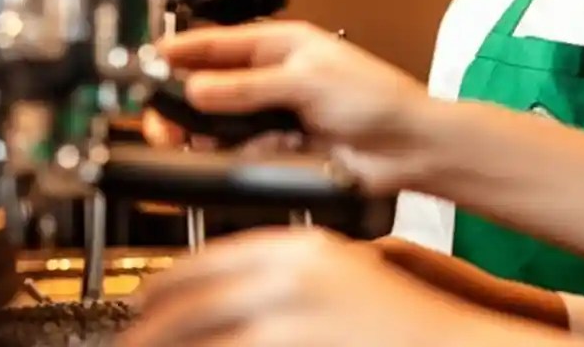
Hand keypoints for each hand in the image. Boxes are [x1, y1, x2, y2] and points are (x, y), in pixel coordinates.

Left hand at [119, 228, 583, 346]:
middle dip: (145, 329)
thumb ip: (290, 274)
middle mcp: (280, 277)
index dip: (158, 291)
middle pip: (179, 304)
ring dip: (159, 346)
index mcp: (294, 247)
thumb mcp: (346, 272)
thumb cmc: (405, 315)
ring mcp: (278, 319)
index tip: (144, 306)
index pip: (197, 265)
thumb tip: (234, 293)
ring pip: (188, 337)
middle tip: (132, 341)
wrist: (451, 341)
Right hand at [146, 20, 434, 191]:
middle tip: (165, 121)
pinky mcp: (279, 149)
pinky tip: (255, 155)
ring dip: (210, 134)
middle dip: (184, 103)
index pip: (217, 42)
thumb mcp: (308, 82)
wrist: (407, 147)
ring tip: (196, 142)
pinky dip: (242, 157)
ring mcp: (274, 114)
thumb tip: (198, 90)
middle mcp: (272, 77)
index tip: (149, 61)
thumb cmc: (378, 99)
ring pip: (219, 124)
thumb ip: (249, 88)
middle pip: (208, 86)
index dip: (180, 51)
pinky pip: (241, 153)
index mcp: (280, 44)